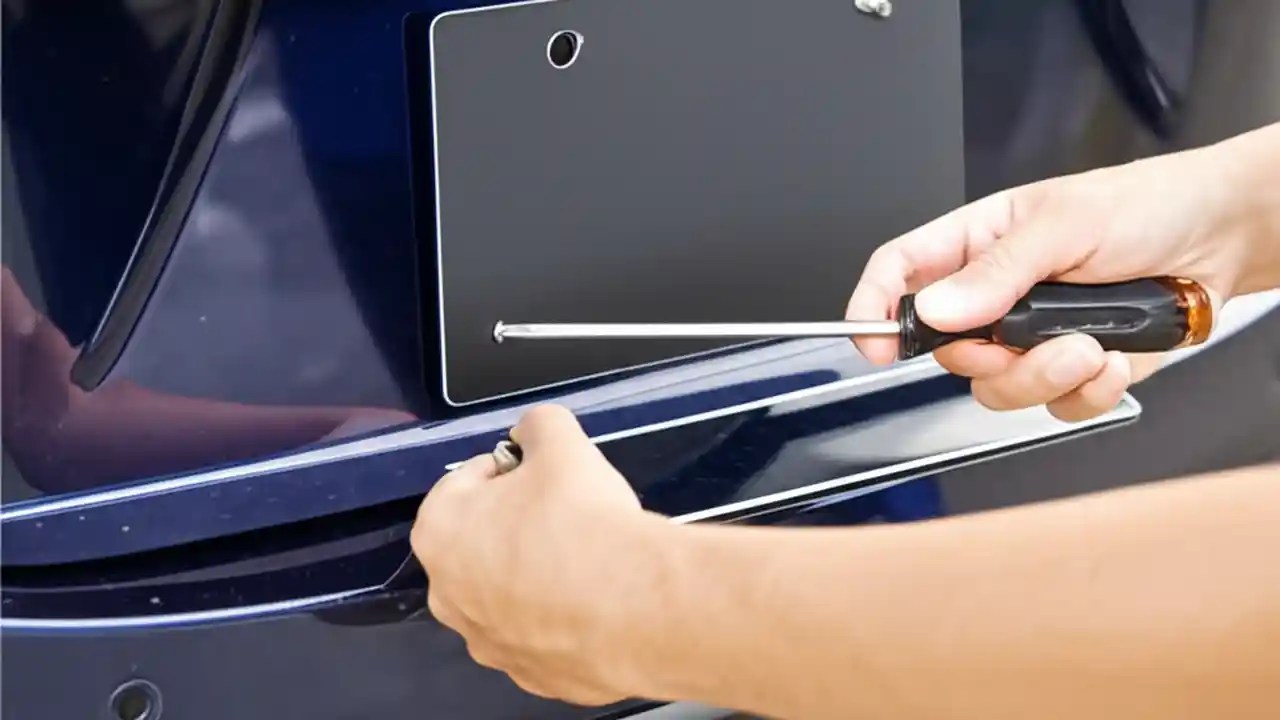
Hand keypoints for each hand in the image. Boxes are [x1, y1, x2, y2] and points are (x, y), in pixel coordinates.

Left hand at [411, 405, 655, 705]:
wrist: (635, 609)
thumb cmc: (585, 526)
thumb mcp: (563, 443)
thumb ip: (539, 425)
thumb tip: (534, 429)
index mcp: (440, 531)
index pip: (466, 481)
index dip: (509, 469)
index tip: (541, 472)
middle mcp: (449, 593)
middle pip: (481, 541)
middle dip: (517, 524)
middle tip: (565, 514)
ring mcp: (487, 641)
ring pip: (507, 593)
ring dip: (535, 574)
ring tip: (585, 559)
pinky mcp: (529, 674)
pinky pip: (540, 635)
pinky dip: (560, 618)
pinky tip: (593, 599)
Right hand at [846, 143, 1253, 420]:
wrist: (1222, 240)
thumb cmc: (1146, 206)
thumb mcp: (1065, 223)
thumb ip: (998, 270)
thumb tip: (938, 307)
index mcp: (976, 243)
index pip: (900, 271)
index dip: (875, 307)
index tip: (874, 343)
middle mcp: (994, 296)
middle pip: (947, 349)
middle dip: (990, 356)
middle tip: (1027, 335)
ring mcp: (1029, 338)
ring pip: (996, 389)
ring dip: (1043, 376)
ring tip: (1088, 344)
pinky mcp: (1069, 372)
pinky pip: (1051, 407)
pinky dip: (1084, 391)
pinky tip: (1112, 357)